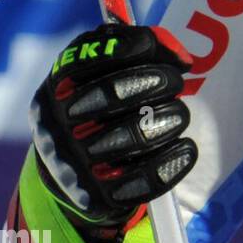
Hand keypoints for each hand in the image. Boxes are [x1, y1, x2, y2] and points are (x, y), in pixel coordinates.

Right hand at [30, 24, 197, 242]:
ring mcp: (76, 164)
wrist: (72, 174)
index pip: (85, 59)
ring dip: (171, 119)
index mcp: (56, 90)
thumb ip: (134, 47)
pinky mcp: (101, 196)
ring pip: (136, 136)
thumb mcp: (98, 74)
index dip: (127, 47)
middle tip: (177, 83)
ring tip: (180, 115)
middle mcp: (58, 126)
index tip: (154, 47)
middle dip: (158, 80)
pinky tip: (186, 147)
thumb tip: (180, 55)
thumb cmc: (96, 110)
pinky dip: (175, 159)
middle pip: (113, 94)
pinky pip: (147, 178)